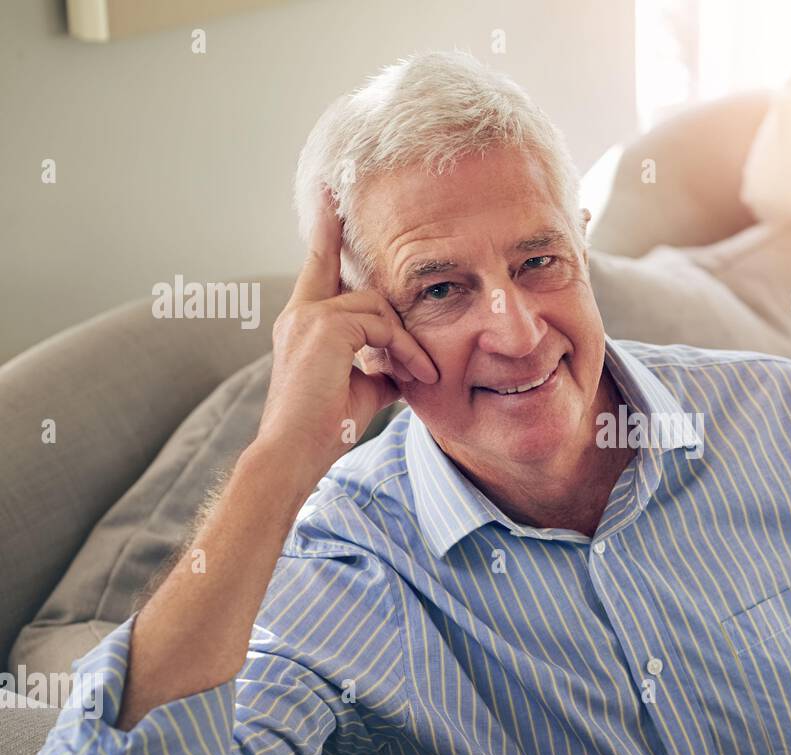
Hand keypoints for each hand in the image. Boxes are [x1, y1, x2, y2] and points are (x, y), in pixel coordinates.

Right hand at [257, 186, 438, 480]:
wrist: (296, 454)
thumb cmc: (327, 428)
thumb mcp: (365, 385)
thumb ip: (382, 358)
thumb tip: (409, 354)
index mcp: (304, 323)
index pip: (319, 265)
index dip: (325, 229)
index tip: (330, 193)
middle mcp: (300, 312)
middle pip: (349, 273)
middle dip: (371, 273)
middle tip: (399, 311)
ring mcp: (308, 317)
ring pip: (377, 306)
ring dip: (408, 341)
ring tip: (423, 374)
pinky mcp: (324, 327)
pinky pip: (382, 324)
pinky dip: (406, 349)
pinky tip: (417, 374)